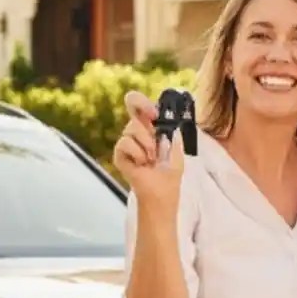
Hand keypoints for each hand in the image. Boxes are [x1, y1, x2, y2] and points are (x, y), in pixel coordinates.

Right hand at [113, 91, 184, 209]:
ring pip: (131, 128)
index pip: (139, 107)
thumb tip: (172, 126)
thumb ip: (175, 137)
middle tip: (156, 146)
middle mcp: (136, 134)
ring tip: (150, 159)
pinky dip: (136, 153)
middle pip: (134, 115)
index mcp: (150, 130)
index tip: (153, 112)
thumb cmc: (169, 177)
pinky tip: (141, 163)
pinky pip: (124, 143)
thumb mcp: (177, 153)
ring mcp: (127, 144)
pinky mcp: (119, 155)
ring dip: (146, 144)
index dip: (142, 103)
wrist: (161, 194)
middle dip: (149, 130)